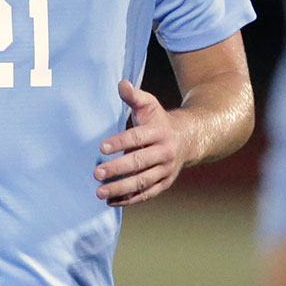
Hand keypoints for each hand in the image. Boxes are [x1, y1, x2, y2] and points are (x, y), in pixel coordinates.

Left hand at [95, 79, 186, 206]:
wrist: (188, 138)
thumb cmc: (159, 121)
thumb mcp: (150, 104)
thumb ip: (134, 96)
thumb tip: (121, 84)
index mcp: (160, 132)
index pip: (138, 137)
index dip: (120, 142)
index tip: (102, 148)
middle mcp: (165, 152)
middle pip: (139, 162)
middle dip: (117, 169)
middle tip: (97, 173)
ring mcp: (166, 170)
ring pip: (143, 182)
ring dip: (121, 188)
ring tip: (100, 192)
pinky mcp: (164, 183)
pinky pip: (146, 194)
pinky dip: (129, 199)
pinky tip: (111, 201)